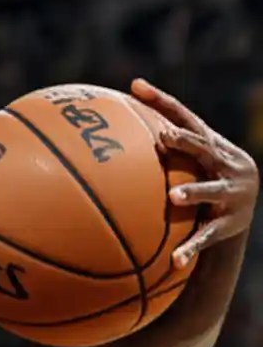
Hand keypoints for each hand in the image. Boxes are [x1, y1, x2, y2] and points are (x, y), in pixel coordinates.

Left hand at [132, 78, 258, 266]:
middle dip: (186, 142)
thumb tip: (103, 125)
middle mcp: (224, 163)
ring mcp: (229, 193)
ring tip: (173, 197)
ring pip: (211, 191)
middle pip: (204, 148)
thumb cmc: (201, 175)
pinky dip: (190, 248)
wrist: (242, 209)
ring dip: (193, 193)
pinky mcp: (228, 223)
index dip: (161, 101)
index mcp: (211, 144)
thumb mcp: (186, 158)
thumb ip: (157, 143)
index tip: (135, 86)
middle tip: (164, 138)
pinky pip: (206, 236)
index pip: (185, 117)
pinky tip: (174, 260)